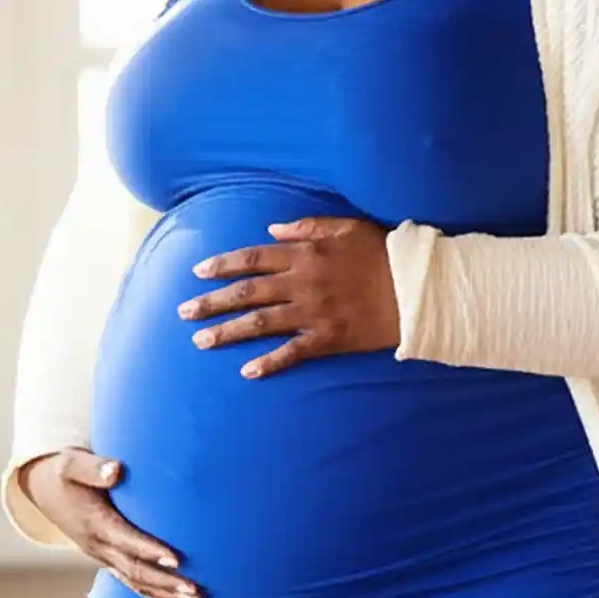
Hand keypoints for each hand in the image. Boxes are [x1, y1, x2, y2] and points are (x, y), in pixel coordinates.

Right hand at [20, 447, 203, 597]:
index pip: (124, 540)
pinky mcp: (108, 560)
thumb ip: (94, 468)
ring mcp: (103, 557)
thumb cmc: (65, 473)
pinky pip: (133, 584)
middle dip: (166, 583)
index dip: (150, 550)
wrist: (43, 490)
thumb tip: (116, 470)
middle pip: (135, 570)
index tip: (177, 559)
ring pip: (136, 584)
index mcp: (93, 522)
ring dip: (167, 597)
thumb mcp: (72, 464)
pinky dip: (158, 597)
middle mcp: (98, 546)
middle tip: (196, 591)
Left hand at [178, 216, 399, 377]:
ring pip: (260, 323)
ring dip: (227, 332)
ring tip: (200, 341)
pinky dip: (270, 362)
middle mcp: (302, 283)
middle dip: (211, 301)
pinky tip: (247, 371)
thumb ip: (307, 226)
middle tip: (183, 312)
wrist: (416, 287)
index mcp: (305, 253)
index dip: (223, 265)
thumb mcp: (346, 226)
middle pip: (247, 292)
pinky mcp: (328, 339)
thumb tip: (272, 228)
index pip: (253, 258)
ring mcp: (313, 313)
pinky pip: (293, 352)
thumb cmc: (383, 252)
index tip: (197, 272)